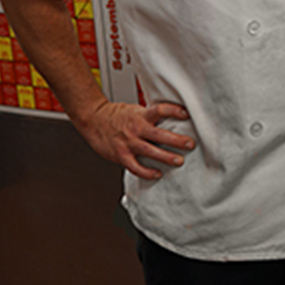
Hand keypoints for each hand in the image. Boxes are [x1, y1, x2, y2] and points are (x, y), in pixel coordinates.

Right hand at [76, 100, 192, 179]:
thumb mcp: (136, 110)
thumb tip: (173, 118)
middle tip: (190, 144)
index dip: (173, 111)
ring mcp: (128, 143)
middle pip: (159, 135)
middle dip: (176, 140)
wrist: (94, 120)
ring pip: (150, 152)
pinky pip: (135, 166)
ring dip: (166, 157)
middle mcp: (136, 129)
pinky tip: (157, 174)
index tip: (186, 113)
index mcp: (141, 116)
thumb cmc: (117, 115)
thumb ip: (152, 116)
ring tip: (179, 161)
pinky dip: (146, 172)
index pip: (160, 110)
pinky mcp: (121, 155)